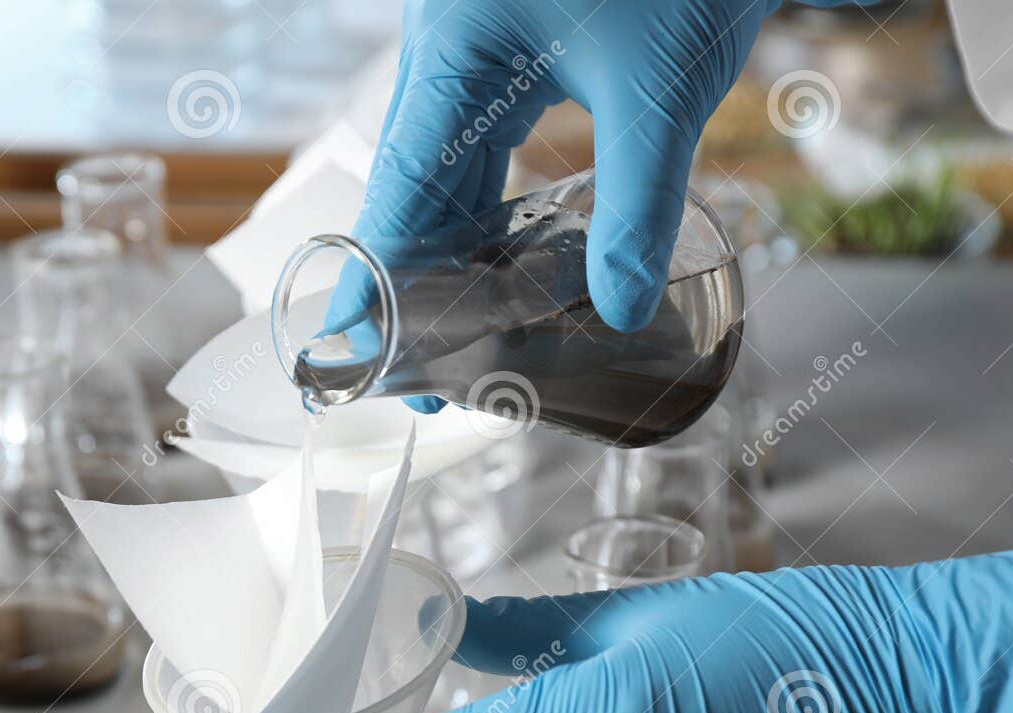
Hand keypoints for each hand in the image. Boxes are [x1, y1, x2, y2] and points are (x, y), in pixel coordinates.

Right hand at [358, 0, 783, 337]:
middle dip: (422, 281)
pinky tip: (506, 258)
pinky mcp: (515, 39)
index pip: (402, 185)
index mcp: (454, 47)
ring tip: (461, 334)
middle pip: (417, 183)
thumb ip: (637, 209)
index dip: (380, 273)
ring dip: (458, 248)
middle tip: (425, 373)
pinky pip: (486, 138)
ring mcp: (479, 41)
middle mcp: (449, 46)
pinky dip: (495, 204)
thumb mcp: (660, 91)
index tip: (352, 343)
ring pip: (451, 166)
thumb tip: (622, 308)